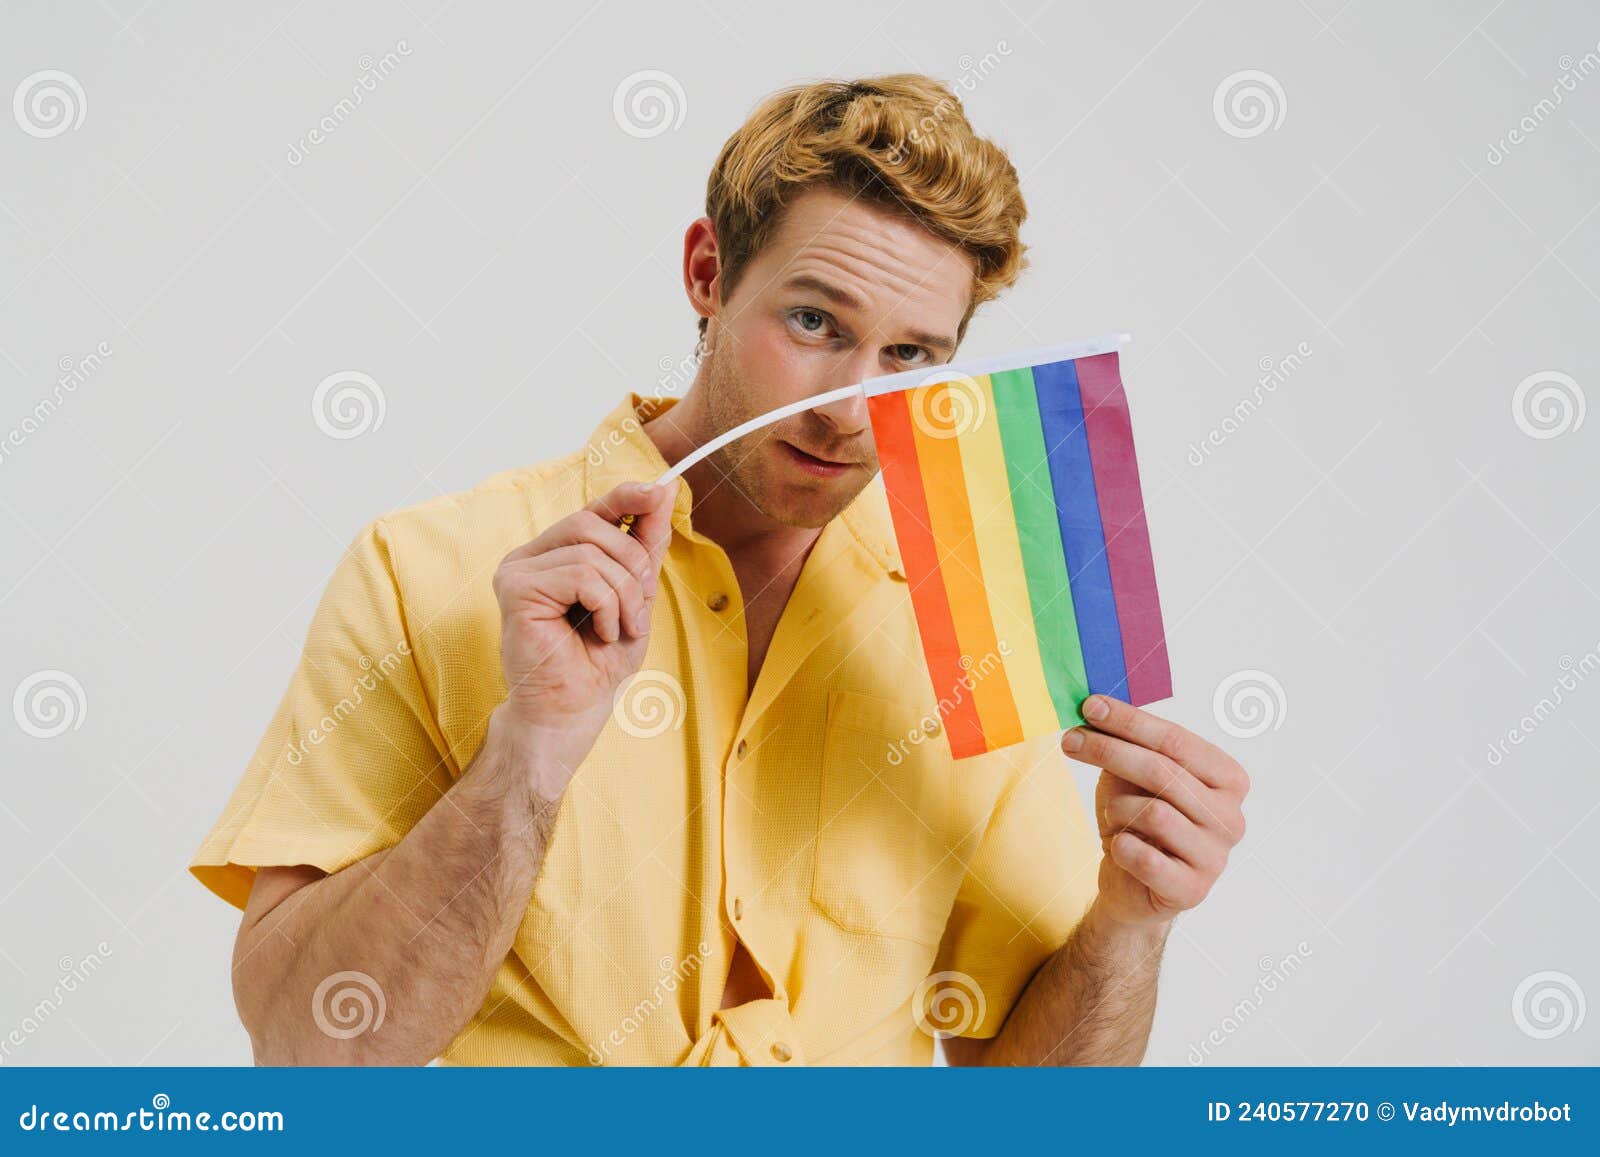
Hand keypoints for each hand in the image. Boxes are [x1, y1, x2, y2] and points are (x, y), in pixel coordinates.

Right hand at [490, 480, 677, 791]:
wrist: (571, 713)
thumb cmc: (597, 663)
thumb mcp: (634, 595)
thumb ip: (643, 545)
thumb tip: (663, 489)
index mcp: (555, 556)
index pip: (592, 510)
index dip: (627, 496)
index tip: (661, 489)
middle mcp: (531, 557)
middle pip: (591, 522)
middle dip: (632, 562)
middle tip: (639, 609)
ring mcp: (517, 570)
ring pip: (590, 550)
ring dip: (623, 594)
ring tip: (619, 629)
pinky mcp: (515, 588)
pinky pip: (580, 574)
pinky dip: (605, 605)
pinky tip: (599, 633)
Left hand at [1061, 696, 1249, 928]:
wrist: (1131, 884)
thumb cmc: (1136, 820)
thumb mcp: (1131, 776)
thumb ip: (1126, 744)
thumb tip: (1096, 707)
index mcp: (1228, 780)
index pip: (1177, 740)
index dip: (1130, 721)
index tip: (1090, 706)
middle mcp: (1232, 817)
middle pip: (1164, 772)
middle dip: (1110, 751)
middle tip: (1070, 741)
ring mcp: (1216, 857)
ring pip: (1154, 813)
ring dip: (1117, 809)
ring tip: (1113, 817)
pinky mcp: (1191, 890)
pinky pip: (1143, 857)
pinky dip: (1120, 846)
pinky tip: (1119, 847)